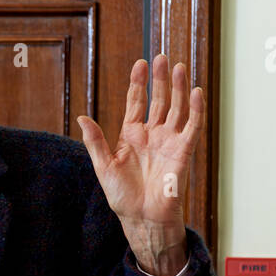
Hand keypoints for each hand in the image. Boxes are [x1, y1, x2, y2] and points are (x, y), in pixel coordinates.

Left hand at [77, 54, 201, 275]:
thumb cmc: (123, 196)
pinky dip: (194, 109)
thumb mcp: (103, 166)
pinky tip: (194, 92)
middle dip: (160, 79)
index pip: (137, 102)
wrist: (142, 218)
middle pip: (159, 100)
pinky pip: (192, 126)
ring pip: (177, 108)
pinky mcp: (184, 152)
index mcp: (132, 135)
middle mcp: (153, 135)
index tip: (140, 63)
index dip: (138, 83)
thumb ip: (95, 141)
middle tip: (161, 57)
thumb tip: (81, 117)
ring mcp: (169, 141)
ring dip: (178, 88)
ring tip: (178, 66)